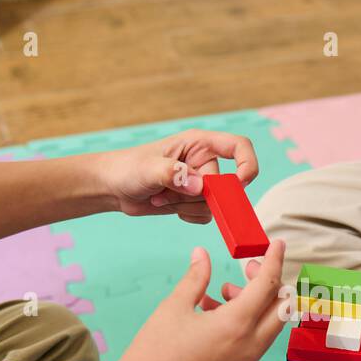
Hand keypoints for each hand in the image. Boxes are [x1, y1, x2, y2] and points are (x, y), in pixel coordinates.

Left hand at [92, 128, 260, 222]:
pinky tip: (166, 205)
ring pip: (214, 205)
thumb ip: (174, 174)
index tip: (238, 184)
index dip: (247, 165)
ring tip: (161, 197)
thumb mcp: (148, 168)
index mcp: (200, 143)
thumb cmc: (127, 168)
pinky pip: (206, 216)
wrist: (113, 187)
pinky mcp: (194, 201)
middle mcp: (204, 161)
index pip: (239, 147)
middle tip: (165, 192)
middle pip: (223, 187)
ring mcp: (200, 182)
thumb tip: (201, 187)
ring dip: (186, 207)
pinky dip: (186, 216)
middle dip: (195, 196)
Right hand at [112, 239, 286, 360]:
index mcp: (237, 325)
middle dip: (269, 283)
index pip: (269, 286)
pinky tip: (213, 313)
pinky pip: (255, 341)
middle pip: (280, 307)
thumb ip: (196, 278)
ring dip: (255, 303)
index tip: (276, 243)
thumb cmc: (155, 351)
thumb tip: (202, 253)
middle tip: (246, 268)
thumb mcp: (174, 307)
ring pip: (269, 325)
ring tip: (221, 291)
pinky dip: (246, 322)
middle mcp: (250, 346)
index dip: (274, 261)